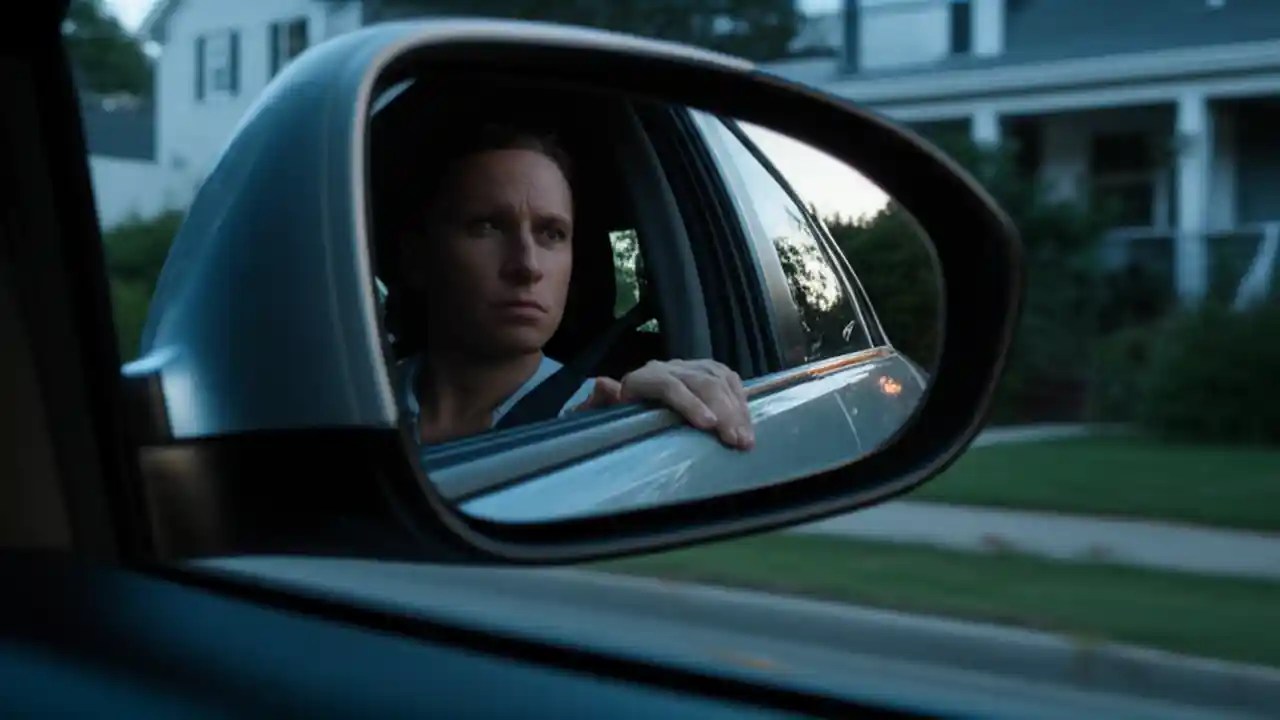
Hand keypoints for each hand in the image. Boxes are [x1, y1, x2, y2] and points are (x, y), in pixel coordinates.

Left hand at [575, 359, 753, 449]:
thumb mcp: (604, 414)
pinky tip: (746, 420)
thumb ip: (602, 402)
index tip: (709, 426)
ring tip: (747, 439)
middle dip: (723, 412)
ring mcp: (690, 367)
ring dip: (736, 410)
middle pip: (701, 382)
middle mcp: (669, 367)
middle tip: (737, 442)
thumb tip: (604, 385)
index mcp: (643, 379)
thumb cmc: (618, 417)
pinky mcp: (707, 370)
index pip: (669, 385)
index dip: (690, 403)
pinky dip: (740, 399)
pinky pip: (729, 378)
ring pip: (718, 380)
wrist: (629, 403)